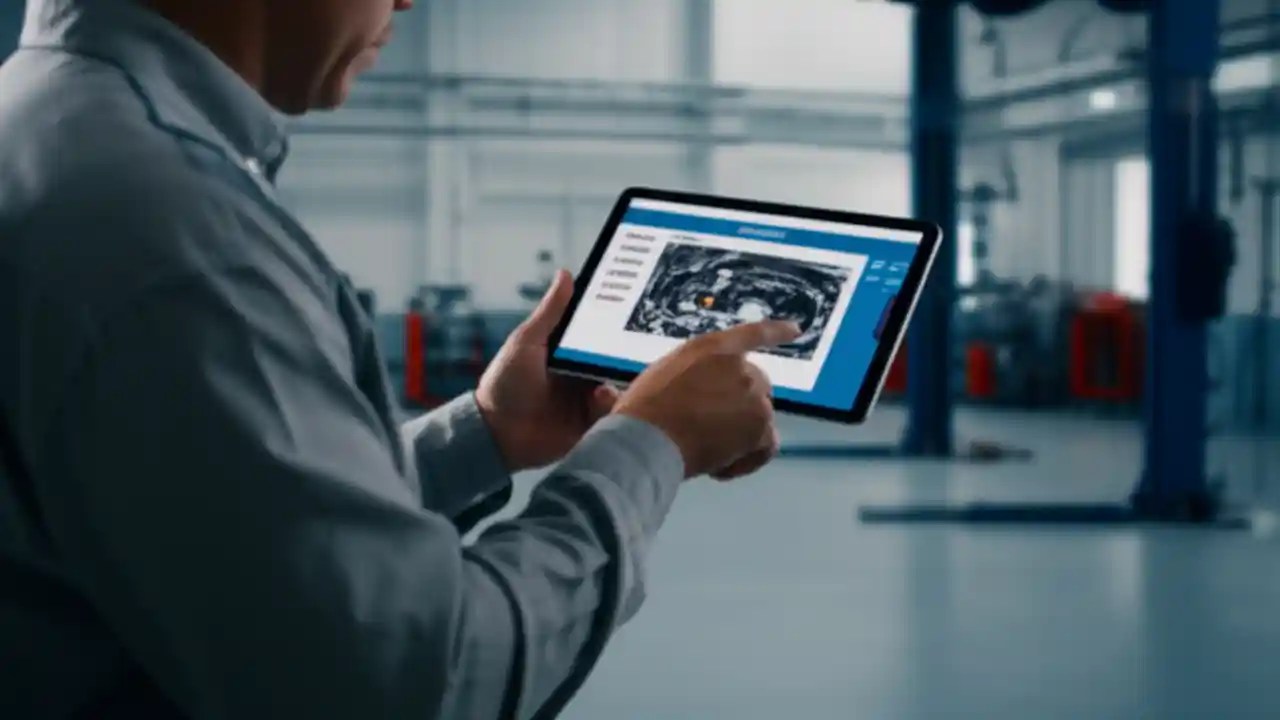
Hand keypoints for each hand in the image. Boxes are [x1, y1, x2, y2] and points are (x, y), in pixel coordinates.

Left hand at [476, 270, 618, 471]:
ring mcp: (588, 401)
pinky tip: (600, 397)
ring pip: (619, 386)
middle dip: (626, 355)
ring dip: (618, 380)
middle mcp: (583, 375)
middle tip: (636, 347)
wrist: (496, 433)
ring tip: (606, 377)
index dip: (616, 327)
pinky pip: (612, 413)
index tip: (633, 314)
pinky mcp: (590, 425)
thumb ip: (550, 312)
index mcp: (570, 353)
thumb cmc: (504, 383)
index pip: (601, 336)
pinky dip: (612, 404)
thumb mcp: (526, 342)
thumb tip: (565, 273)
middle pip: (615, 361)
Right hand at [614, 321, 799, 478]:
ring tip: (707, 452)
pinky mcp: (760, 427)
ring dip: (740, 436)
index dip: (775, 332)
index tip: (795, 330)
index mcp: (711, 348)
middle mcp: (738, 367)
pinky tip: (720, 469)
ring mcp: (753, 397)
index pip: (752, 333)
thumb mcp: (657, 378)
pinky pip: (766, 447)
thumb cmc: (639, 412)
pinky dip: (748, 460)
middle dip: (740, 406)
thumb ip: (682, 378)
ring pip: (760, 419)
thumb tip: (647, 392)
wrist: (645, 439)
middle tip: (709, 428)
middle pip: (758, 385)